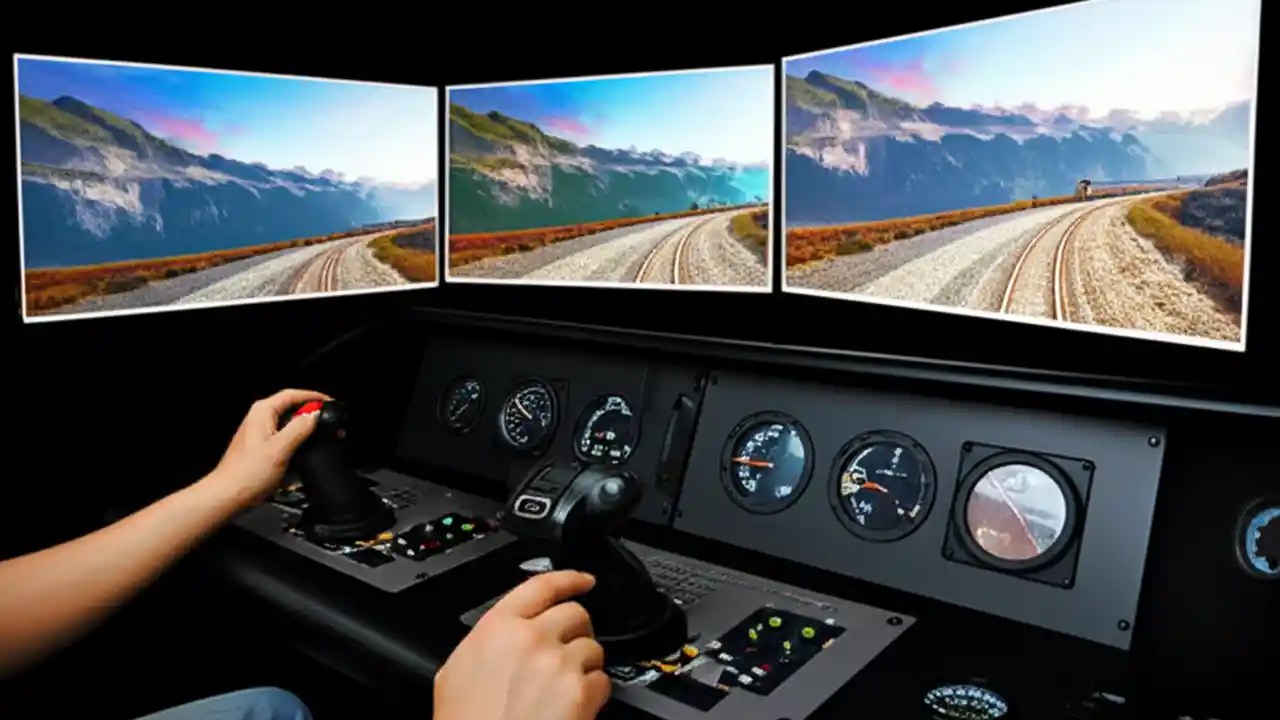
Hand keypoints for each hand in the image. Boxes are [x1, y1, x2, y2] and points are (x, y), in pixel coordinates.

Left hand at [202, 388, 331, 509]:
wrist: (228, 495)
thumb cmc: (248, 473)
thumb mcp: (280, 448)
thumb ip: (300, 428)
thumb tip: (315, 415)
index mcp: (263, 412)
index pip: (293, 395)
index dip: (314, 397)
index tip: (330, 404)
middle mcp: (260, 418)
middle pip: (291, 408)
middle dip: (312, 414)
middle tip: (330, 423)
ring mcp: (260, 433)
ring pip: (289, 424)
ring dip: (305, 429)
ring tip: (321, 437)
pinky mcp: (261, 447)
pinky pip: (284, 437)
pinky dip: (297, 441)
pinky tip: (304, 451)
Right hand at [435, 571, 609, 719]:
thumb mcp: (453, 675)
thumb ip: (483, 644)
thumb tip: (499, 638)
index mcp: (495, 629)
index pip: (541, 586)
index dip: (568, 579)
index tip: (583, 580)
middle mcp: (529, 639)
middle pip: (574, 614)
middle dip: (575, 632)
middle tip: (566, 653)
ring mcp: (557, 664)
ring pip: (592, 648)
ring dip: (584, 667)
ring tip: (562, 691)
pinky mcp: (579, 692)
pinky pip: (602, 680)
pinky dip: (594, 694)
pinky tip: (572, 708)